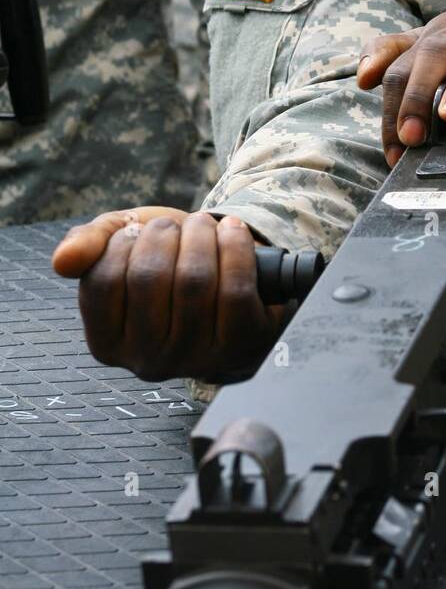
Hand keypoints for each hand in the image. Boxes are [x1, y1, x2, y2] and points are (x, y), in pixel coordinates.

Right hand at [52, 207, 286, 382]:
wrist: (229, 280)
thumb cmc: (170, 262)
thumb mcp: (123, 244)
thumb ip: (88, 245)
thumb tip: (62, 261)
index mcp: (108, 342)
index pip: (102, 282)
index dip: (123, 243)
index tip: (139, 231)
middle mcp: (148, 361)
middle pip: (149, 278)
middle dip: (166, 234)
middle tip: (178, 227)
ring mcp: (196, 359)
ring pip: (194, 281)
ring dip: (202, 236)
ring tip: (205, 228)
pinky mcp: (241, 345)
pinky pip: (236, 290)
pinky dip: (235, 247)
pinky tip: (232, 233)